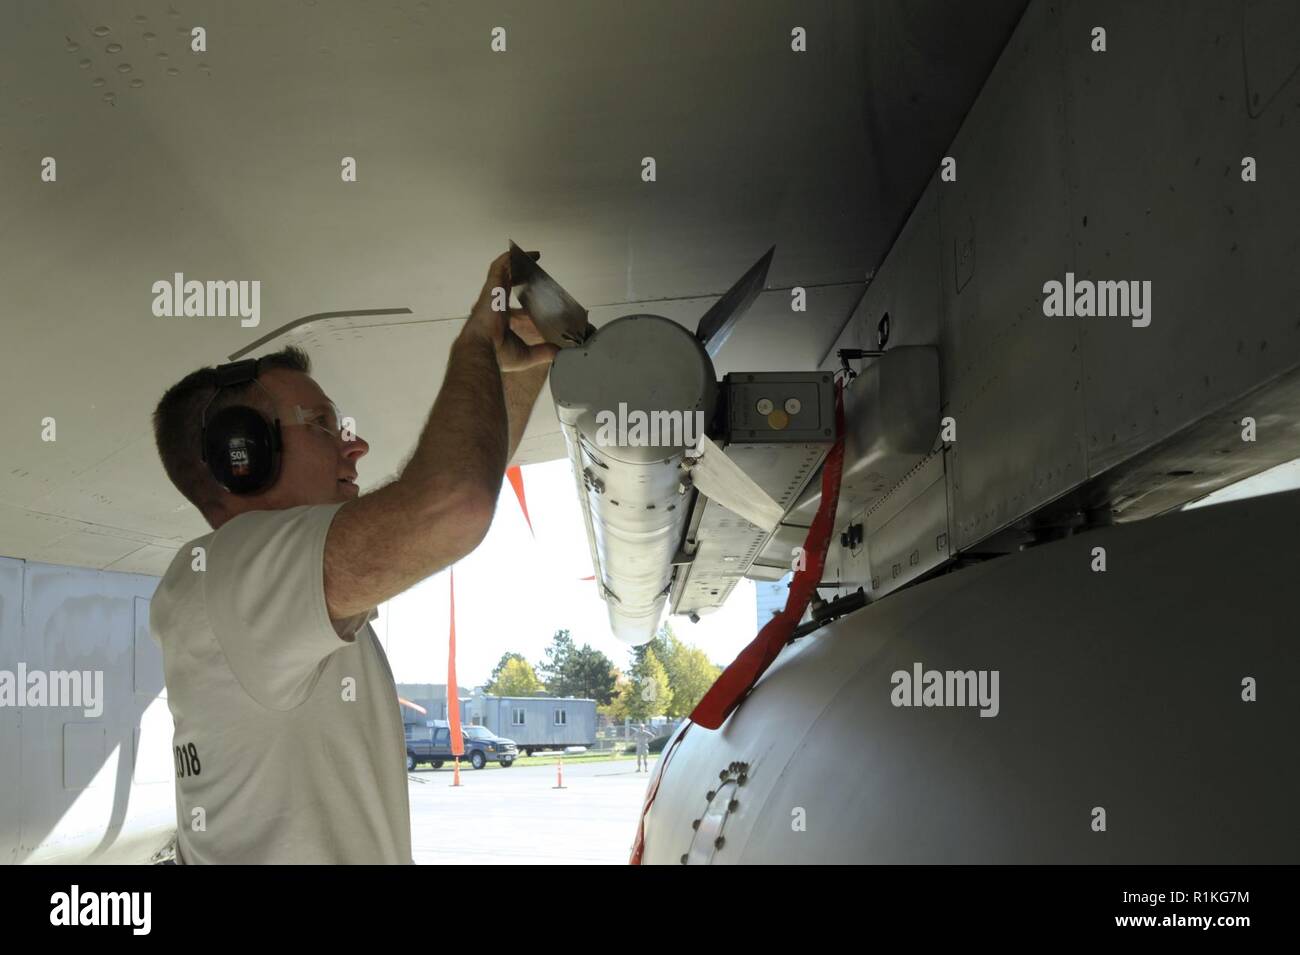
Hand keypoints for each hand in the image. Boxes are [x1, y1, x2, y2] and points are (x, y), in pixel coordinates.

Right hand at [463, 250, 558, 370]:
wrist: (484, 350)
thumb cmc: (496, 353)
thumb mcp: (526, 355)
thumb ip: (543, 352)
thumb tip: (558, 352)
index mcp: (498, 317)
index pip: (508, 300)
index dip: (519, 292)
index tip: (531, 288)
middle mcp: (494, 303)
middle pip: (506, 281)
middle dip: (519, 271)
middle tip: (532, 265)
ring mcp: (492, 294)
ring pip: (503, 271)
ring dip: (516, 261)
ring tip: (531, 255)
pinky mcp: (493, 287)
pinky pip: (500, 266)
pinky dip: (509, 258)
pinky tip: (522, 253)